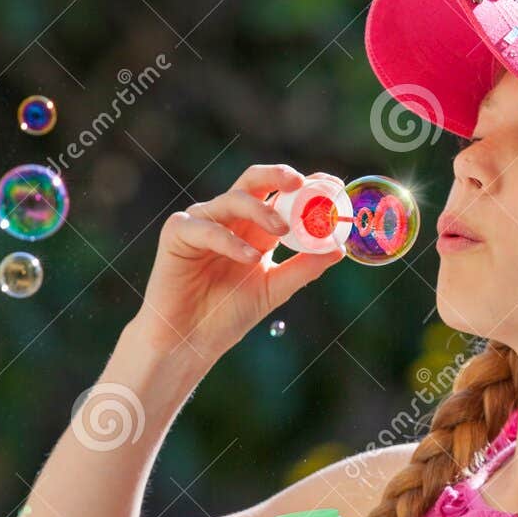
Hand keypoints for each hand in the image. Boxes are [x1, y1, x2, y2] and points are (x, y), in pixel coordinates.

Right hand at [133, 164, 345, 364]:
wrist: (190, 341)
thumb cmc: (227, 315)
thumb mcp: (273, 289)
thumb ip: (303, 268)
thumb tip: (340, 249)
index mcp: (254, 228)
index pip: (280, 194)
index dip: (306, 185)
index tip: (333, 186)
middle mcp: (229, 219)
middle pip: (254, 181)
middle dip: (279, 175)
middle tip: (301, 184)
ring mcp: (202, 222)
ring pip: (233, 199)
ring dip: (261, 210)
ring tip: (281, 231)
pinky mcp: (177, 233)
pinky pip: (207, 227)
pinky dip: (230, 240)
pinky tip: (249, 257)